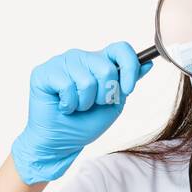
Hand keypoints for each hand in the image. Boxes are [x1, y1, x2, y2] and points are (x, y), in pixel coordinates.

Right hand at [11, 42, 151, 183]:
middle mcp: (81, 57)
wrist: (61, 142)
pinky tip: (63, 106)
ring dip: (84, 103)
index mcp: (99, 62)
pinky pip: (66, 85)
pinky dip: (68, 104)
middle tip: (92, 105)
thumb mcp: (114, 104)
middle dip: (104, 95)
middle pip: (106, 68)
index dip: (129, 67)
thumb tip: (147, 63)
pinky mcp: (44, 72)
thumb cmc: (85, 123)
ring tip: (76, 107)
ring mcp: (61, 62)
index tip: (128, 89)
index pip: (121, 49)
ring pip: (86, 80)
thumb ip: (128, 83)